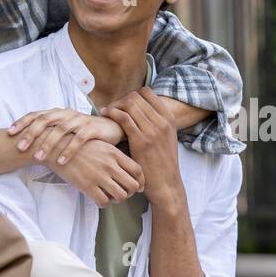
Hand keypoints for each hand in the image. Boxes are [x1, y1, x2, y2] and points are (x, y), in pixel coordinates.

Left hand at [7, 108, 122, 166]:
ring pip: (61, 129)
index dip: (22, 122)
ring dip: (48, 144)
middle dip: (31, 133)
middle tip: (21, 147)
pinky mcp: (92, 129)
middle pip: (45, 119)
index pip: (36, 114)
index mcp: (58, 113)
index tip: (9, 133)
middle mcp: (67, 114)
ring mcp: (80, 120)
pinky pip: (79, 139)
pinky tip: (61, 162)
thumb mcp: (65, 130)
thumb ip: (50, 132)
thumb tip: (27, 142)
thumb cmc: (84, 132)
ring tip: (38, 157)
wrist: (112, 128)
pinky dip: (69, 150)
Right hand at [58, 139, 144, 206]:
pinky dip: (104, 203)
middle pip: (132, 185)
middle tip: (124, 192)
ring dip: (118, 198)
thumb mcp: (102, 145)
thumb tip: (128, 169)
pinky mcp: (87, 186)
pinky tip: (99, 197)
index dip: (141, 181)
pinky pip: (104, 202)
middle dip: (131, 192)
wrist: (57, 148)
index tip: (139, 186)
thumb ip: (115, 156)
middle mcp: (110, 165)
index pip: (138, 170)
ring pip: (121, 196)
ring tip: (111, 195)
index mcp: (115, 154)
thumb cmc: (80, 146)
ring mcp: (99, 176)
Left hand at [102, 88, 182, 207]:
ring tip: (107, 112)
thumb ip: (157, 124)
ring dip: (115, 105)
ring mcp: (153, 130)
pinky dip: (112, 113)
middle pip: (137, 97)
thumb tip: (143, 112)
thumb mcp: (166, 139)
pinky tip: (105, 116)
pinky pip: (124, 118)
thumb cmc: (162, 164)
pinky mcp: (141, 140)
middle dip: (121, 100)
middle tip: (112, 108)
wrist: (166, 183)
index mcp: (169, 118)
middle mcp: (163, 121)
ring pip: (129, 104)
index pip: (148, 93)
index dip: (133, 94)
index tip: (124, 104)